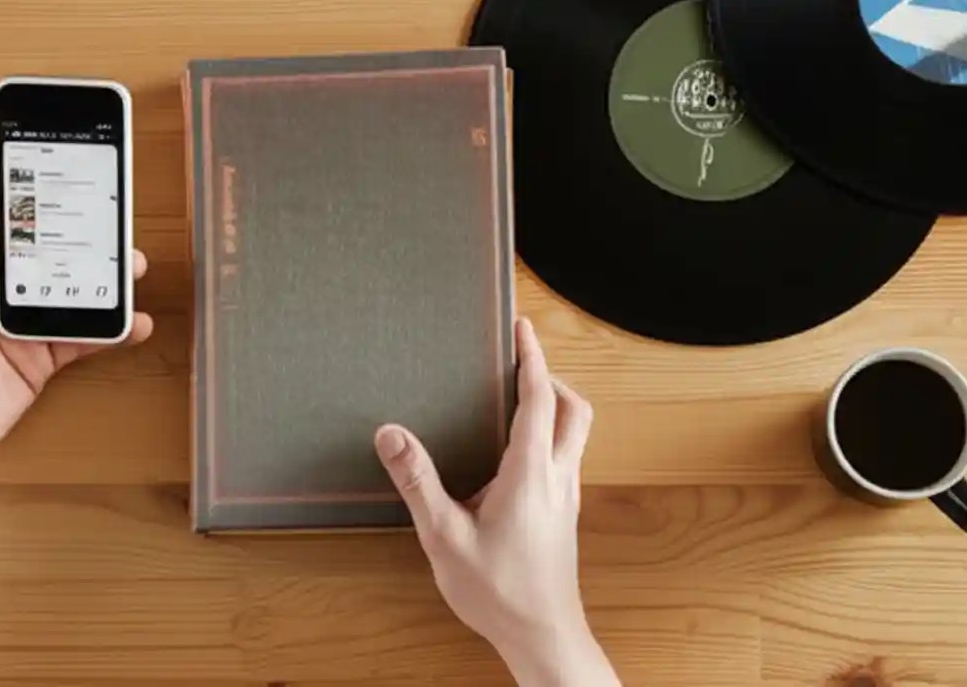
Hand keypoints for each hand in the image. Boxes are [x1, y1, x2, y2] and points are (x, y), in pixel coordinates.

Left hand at [0, 186, 153, 473]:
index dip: (15, 200)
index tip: (47, 181)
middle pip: (38, 254)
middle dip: (73, 237)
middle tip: (106, 225)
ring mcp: (17, 325)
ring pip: (65, 291)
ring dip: (99, 281)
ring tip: (130, 270)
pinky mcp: (38, 356)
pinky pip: (79, 337)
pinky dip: (108, 331)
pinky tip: (132, 324)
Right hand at [374, 318, 617, 685]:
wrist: (542, 637)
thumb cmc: (497, 592)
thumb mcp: (444, 536)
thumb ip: (418, 481)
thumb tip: (391, 433)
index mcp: (530, 473)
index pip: (539, 399)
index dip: (531, 359)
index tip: (522, 329)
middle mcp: (558, 478)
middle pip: (573, 408)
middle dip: (550, 376)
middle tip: (520, 360)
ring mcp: (566, 497)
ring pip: (575, 434)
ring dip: (554, 405)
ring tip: (516, 397)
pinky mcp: (565, 514)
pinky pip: (566, 458)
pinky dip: (550, 435)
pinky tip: (515, 453)